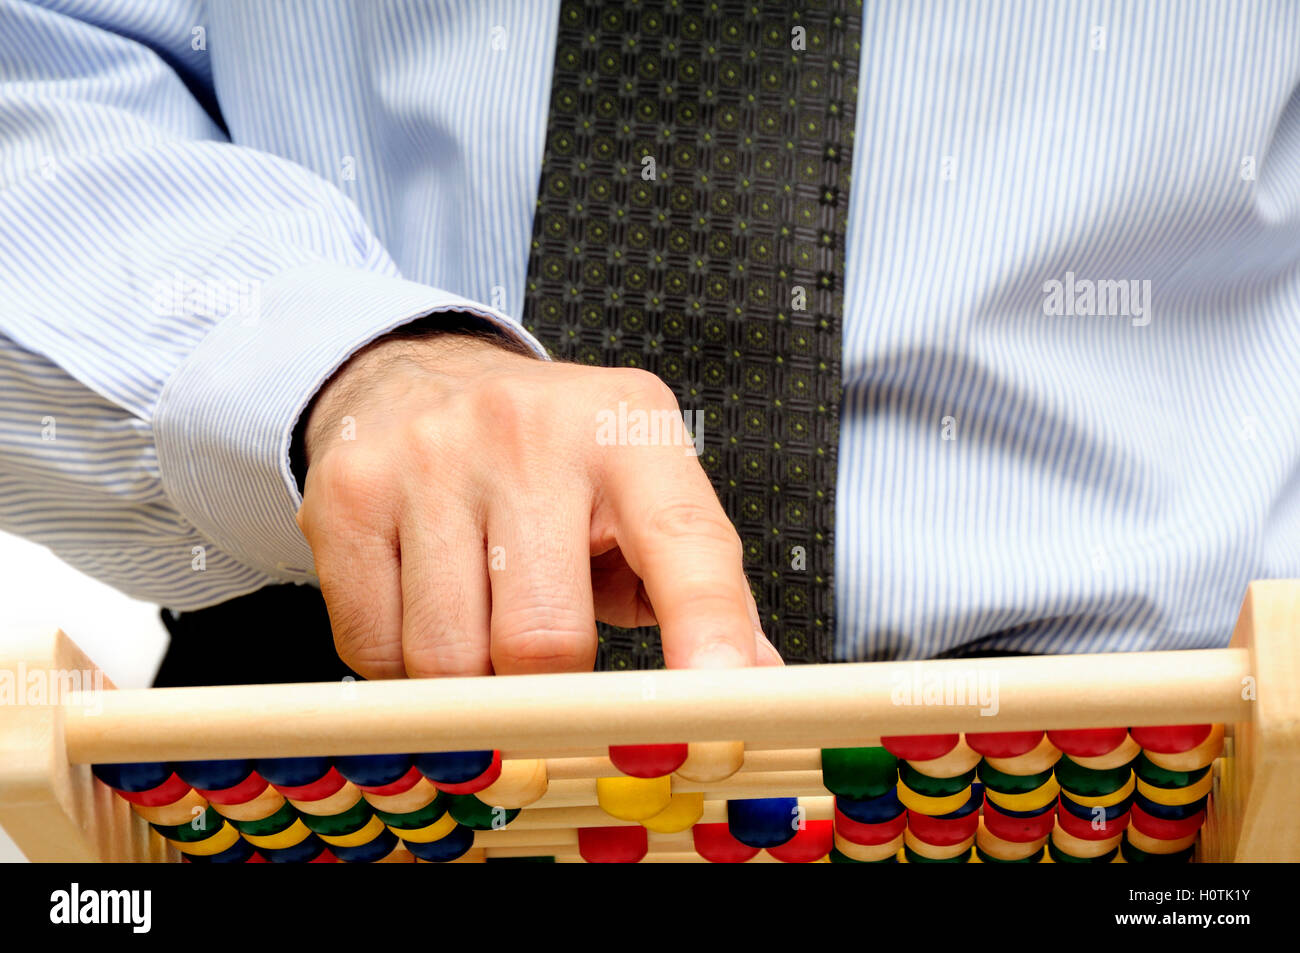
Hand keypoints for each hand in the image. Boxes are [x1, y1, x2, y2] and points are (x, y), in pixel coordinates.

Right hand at [296, 329, 782, 677]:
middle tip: (549, 670)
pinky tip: (422, 612)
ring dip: (471, 685)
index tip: (722, 707)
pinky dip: (402, 671)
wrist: (419, 377)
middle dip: (549, 689)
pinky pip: (373, 650)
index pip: (686, 545)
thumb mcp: (640, 491)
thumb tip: (754, 680)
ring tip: (483, 627)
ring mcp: (428, 459)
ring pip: (450, 661)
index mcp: (627, 433)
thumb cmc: (550, 461)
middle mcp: (527, 434)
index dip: (708, 631)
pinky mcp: (347, 495)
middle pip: (544, 642)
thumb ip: (698, 583)